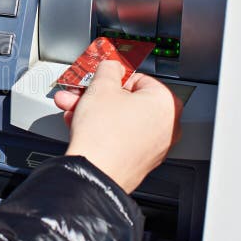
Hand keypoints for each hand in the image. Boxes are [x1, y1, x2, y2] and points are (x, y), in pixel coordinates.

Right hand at [53, 60, 182, 193]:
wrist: (94, 173)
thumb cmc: (104, 135)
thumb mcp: (101, 88)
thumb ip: (108, 70)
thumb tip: (111, 68)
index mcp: (167, 103)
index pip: (139, 79)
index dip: (113, 78)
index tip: (99, 79)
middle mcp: (168, 126)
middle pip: (127, 101)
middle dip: (98, 95)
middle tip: (82, 92)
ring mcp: (155, 146)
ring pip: (121, 119)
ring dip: (94, 111)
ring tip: (73, 108)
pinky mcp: (139, 160)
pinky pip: (120, 136)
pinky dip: (102, 129)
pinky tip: (80, 125)